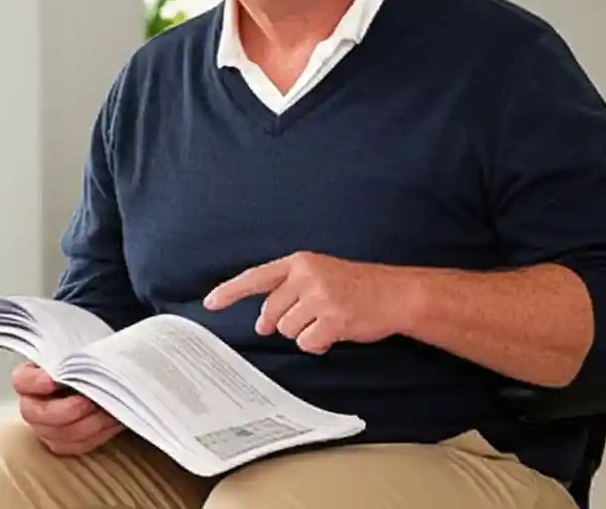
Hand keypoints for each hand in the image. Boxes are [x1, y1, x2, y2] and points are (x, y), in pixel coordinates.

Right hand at [11, 362, 123, 455]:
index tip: (53, 379)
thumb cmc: (86, 363)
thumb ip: (73, 356)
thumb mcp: (78, 350)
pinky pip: (77, 446)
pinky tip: (110, 421)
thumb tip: (84, 358)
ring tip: (105, 411)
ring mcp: (46, 428)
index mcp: (30, 378)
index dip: (35, 383)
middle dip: (65, 411)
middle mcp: (32, 405)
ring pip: (58, 435)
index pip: (22, 381)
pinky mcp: (65, 443)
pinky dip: (96, 434)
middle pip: (36, 414)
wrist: (103, 378)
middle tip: (87, 401)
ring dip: (86, 424)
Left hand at [203, 251, 410, 354]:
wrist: (395, 294)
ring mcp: (320, 298)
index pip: (256, 277)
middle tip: (310, 317)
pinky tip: (336, 332)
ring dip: (306, 333)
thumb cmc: (357, 286)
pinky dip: (319, 344)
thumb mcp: (320, 274)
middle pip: (271, 314)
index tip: (210, 303)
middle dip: (284, 323)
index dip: (230, 292)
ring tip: (329, 320)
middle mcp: (306, 277)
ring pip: (288, 331)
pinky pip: (308, 343)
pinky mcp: (332, 319)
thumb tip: (263, 322)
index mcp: (300, 262)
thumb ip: (289, 291)